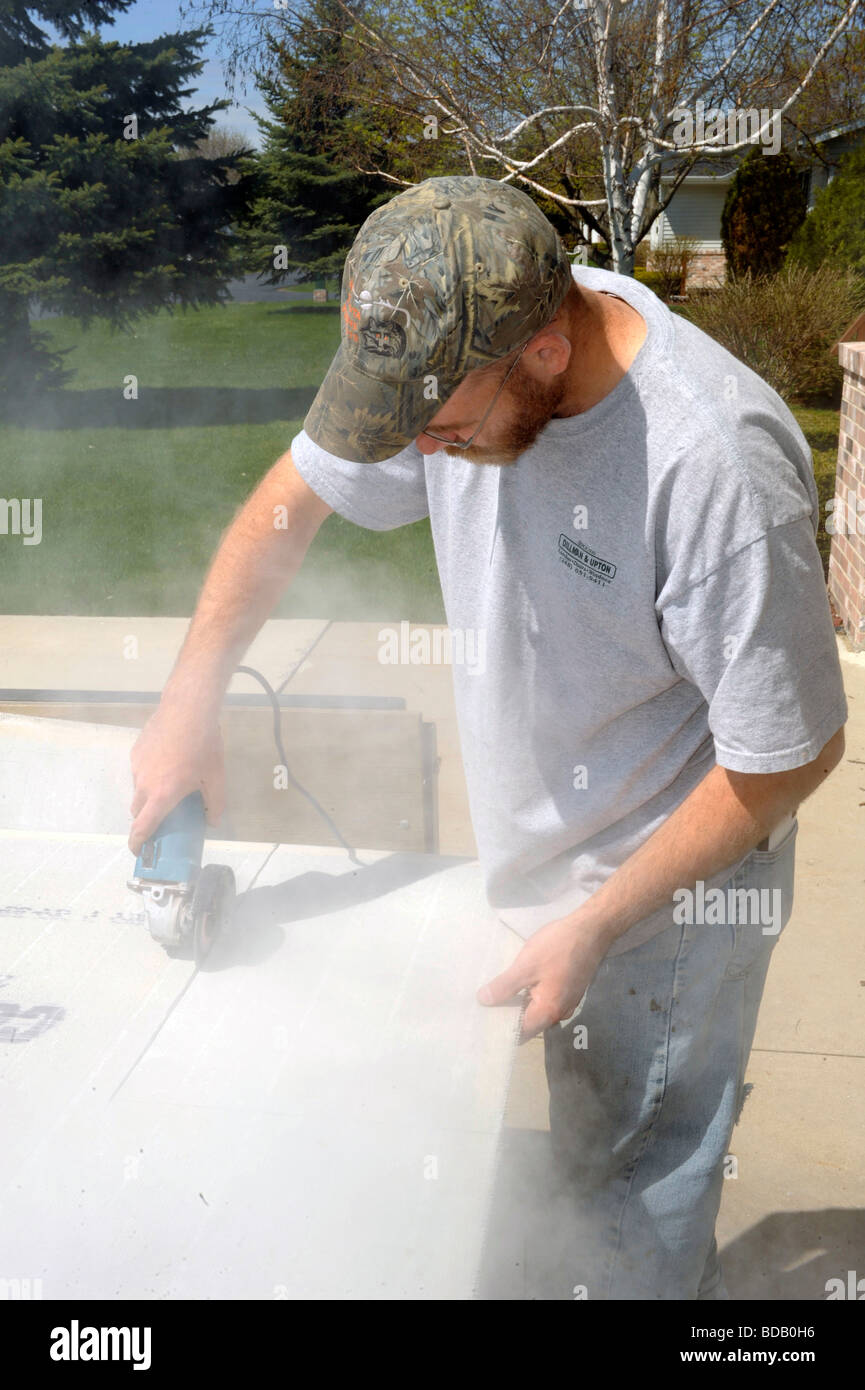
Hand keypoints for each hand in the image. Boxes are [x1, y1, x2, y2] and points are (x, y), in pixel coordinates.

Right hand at [128, 706, 225, 854]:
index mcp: (161, 795)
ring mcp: (137, 766)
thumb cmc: (203, 746)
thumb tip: (212, 821)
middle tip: (165, 814)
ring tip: (171, 782)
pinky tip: (168, 761)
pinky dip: (150, 774)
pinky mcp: (136, 751)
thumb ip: (215, 804)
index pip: (142, 826)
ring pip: (138, 789)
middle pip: (138, 810)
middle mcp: (144, 784)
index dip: (137, 842)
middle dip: (148, 817)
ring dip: (150, 794)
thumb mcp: (216, 778)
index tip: (137, 851)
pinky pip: (139, 771)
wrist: (187, 709)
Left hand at [477, 912, 608, 1041]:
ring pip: (538, 1011)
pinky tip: (520, 983)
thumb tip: (483, 1001)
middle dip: (509, 1016)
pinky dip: (531, 995)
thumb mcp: (526, 965)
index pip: (520, 1033)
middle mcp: (560, 1013)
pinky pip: (546, 1000)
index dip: (501, 1030)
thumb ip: (504, 986)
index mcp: (548, 1012)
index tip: (483, 1021)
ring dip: (520, 1004)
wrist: (591, 930)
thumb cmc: (558, 947)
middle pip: (530, 1023)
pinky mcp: (570, 990)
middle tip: (484, 1006)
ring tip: (497, 994)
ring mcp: (567, 1002)